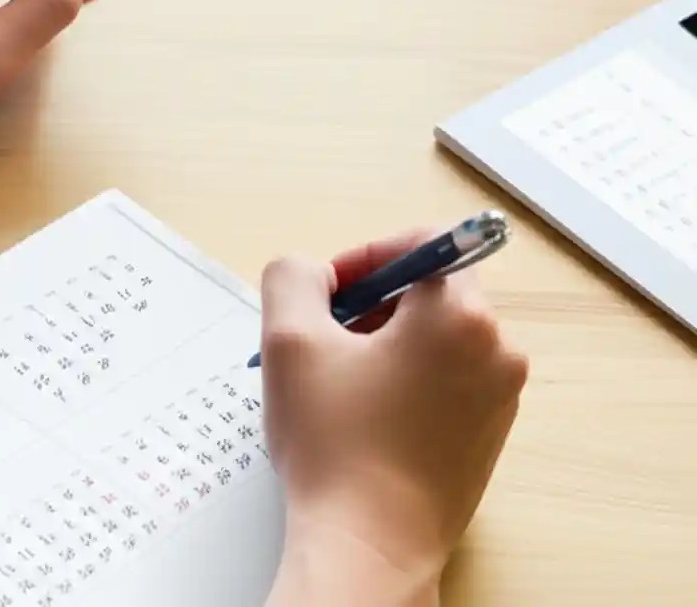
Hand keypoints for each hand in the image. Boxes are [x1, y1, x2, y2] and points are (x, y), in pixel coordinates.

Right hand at [259, 233, 527, 605]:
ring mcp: (499, 398)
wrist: (368, 546)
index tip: (330, 291)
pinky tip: (361, 416)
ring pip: (437, 339)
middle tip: (322, 337)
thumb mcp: (290, 341)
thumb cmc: (336, 449)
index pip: (425, 243)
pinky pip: (447, 382)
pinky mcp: (487, 436)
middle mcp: (496, 352)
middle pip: (432, 292)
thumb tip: (311, 273)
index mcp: (460, 317)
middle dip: (371, 304)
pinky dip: (404, 382)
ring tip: (335, 383)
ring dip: (385, 344)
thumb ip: (293, 277)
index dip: (366, 256)